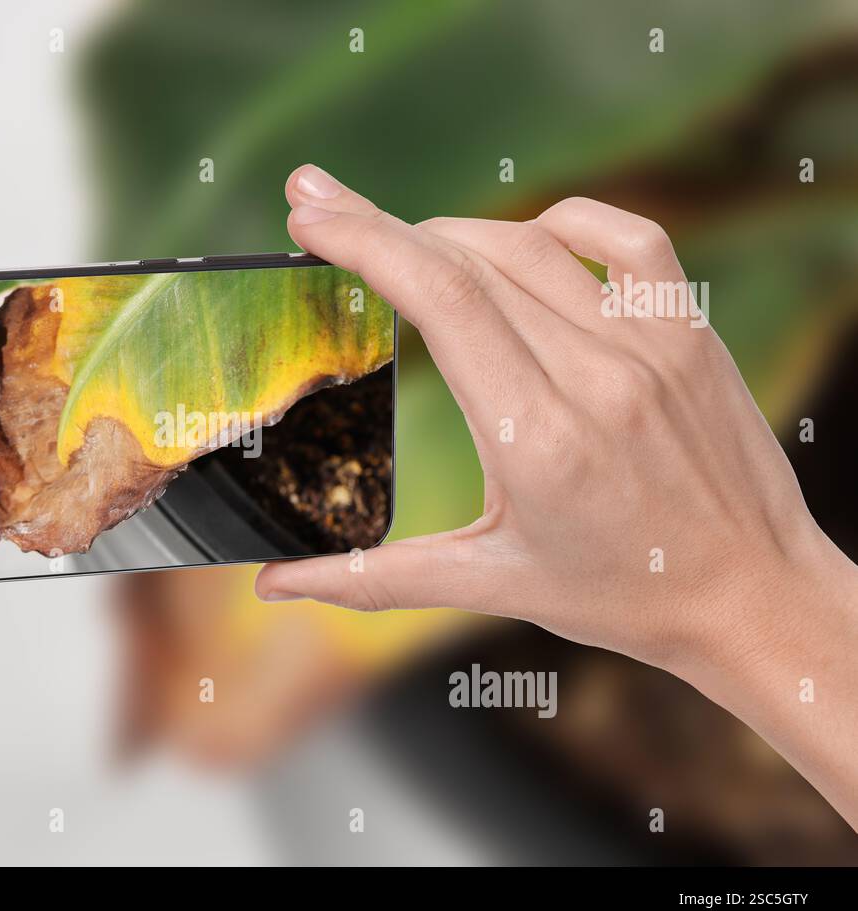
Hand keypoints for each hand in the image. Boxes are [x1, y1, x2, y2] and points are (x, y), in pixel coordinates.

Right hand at [256, 165, 857, 826]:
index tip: (308, 213)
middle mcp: (597, 378)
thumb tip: (271, 586)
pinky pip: (623, 237)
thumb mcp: (489, 584)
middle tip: (320, 202)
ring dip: (453, 232)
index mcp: (537, 438)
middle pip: (471, 260)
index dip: (364, 241)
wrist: (753, 594)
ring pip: (532, 244)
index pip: (439, 300)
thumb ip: (369, 580)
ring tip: (404, 242)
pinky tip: (522, 236)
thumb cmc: (622, 594)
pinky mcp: (688, 331)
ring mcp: (651, 345)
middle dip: (381, 224)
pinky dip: (560, 221)